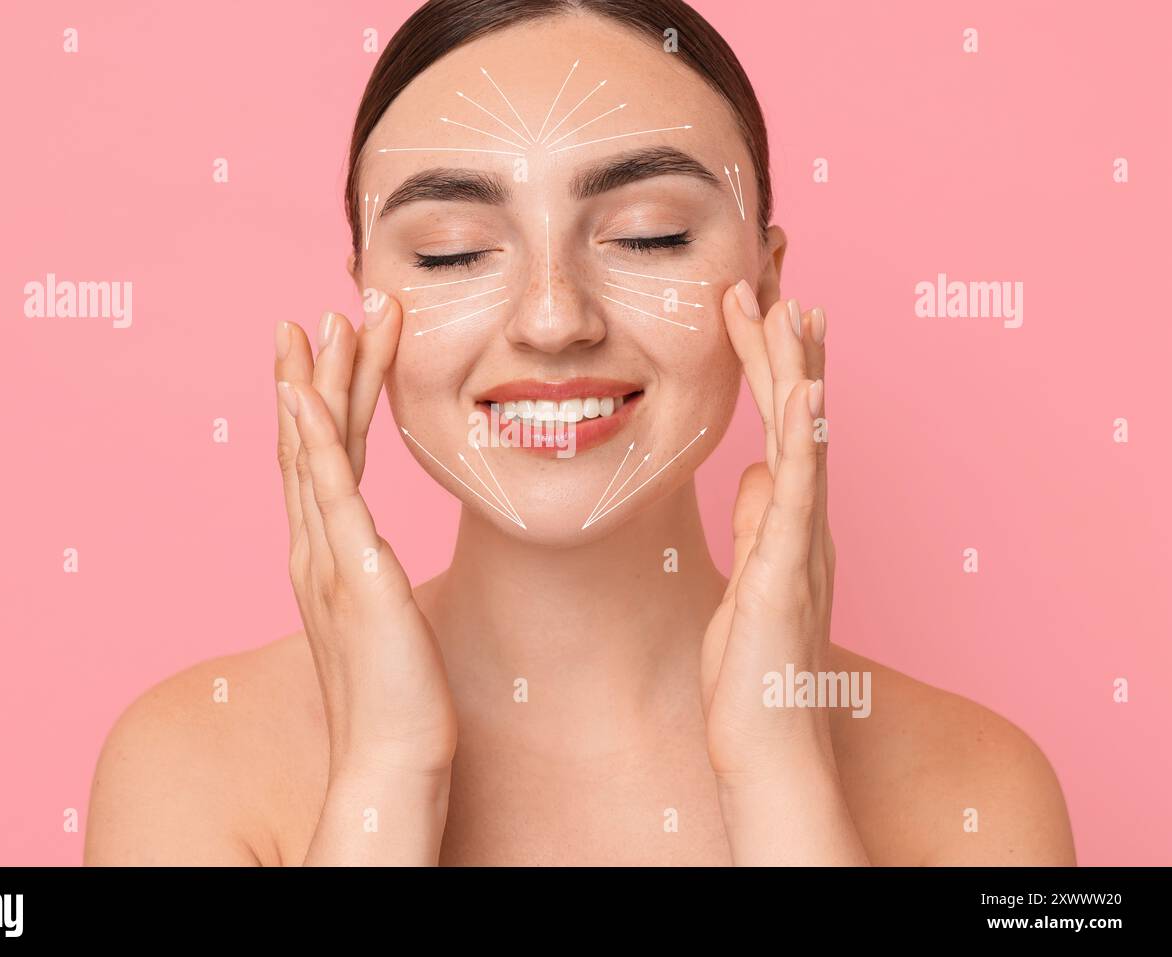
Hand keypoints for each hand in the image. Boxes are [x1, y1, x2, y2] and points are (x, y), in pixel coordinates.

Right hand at [275, 299, 457, 782]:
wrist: (391, 756)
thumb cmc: (397, 695)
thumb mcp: (387, 619)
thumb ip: (376, 580)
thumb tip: (384, 561)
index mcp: (326, 556)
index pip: (322, 462)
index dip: (324, 402)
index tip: (330, 349)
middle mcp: (314, 548)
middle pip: (311, 443)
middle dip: (319, 373)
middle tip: (323, 311)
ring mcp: (326, 557)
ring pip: (315, 451)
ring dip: (318, 382)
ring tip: (325, 322)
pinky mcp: (351, 572)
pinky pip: (326, 491)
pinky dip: (308, 437)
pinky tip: (303, 392)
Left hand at [700, 282, 865, 864]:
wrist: (766, 736)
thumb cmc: (753, 665)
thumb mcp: (748, 576)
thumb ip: (757, 521)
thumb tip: (751, 471)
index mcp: (789, 518)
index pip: (782, 425)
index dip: (773, 366)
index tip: (762, 309)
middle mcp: (805, 519)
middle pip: (799, 416)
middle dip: (785, 347)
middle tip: (776, 278)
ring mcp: (802, 540)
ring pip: (806, 439)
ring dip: (799, 371)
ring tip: (793, 308)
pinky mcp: (787, 566)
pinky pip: (800, 491)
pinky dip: (804, 437)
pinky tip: (805, 390)